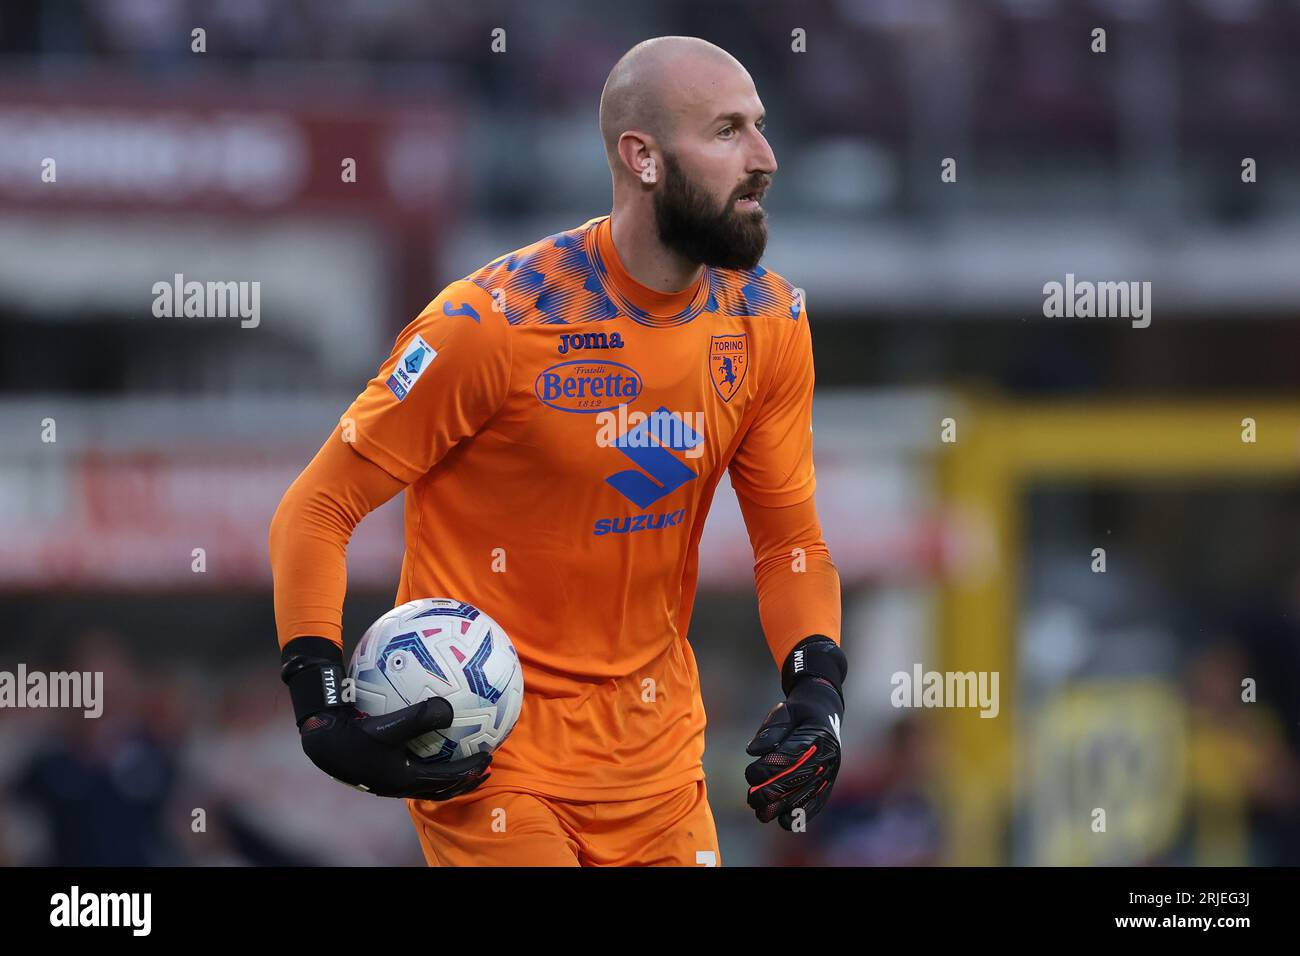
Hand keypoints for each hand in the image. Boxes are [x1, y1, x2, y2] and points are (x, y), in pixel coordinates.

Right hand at [281, 637, 490, 799]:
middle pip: (441, 788)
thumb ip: (422, 716)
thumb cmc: (355, 734)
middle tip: (485, 768)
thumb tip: (450, 709)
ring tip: (462, 756)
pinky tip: (426, 736)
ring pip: (426, 781)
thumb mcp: (390, 724)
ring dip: (447, 772)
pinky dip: (426, 757)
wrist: (321, 740)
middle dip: (465, 779)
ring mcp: (389, 780)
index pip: (448, 780)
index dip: (470, 770)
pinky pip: (411, 766)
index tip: (489, 757)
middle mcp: (399, 785)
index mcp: (406, 780)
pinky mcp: (380, 769)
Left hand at [744, 675, 842, 828]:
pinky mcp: (828, 783)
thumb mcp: (784, 712)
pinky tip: (784, 821)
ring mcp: (829, 772)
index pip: (790, 757)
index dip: (769, 769)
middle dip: (772, 792)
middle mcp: (827, 757)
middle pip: (798, 781)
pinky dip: (801, 814)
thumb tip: (753, 751)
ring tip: (761, 814)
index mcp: (816, 736)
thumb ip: (770, 731)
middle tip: (752, 799)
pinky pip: (817, 802)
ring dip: (783, 807)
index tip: (750, 775)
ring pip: (806, 795)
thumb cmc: (799, 712)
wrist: (824, 712)